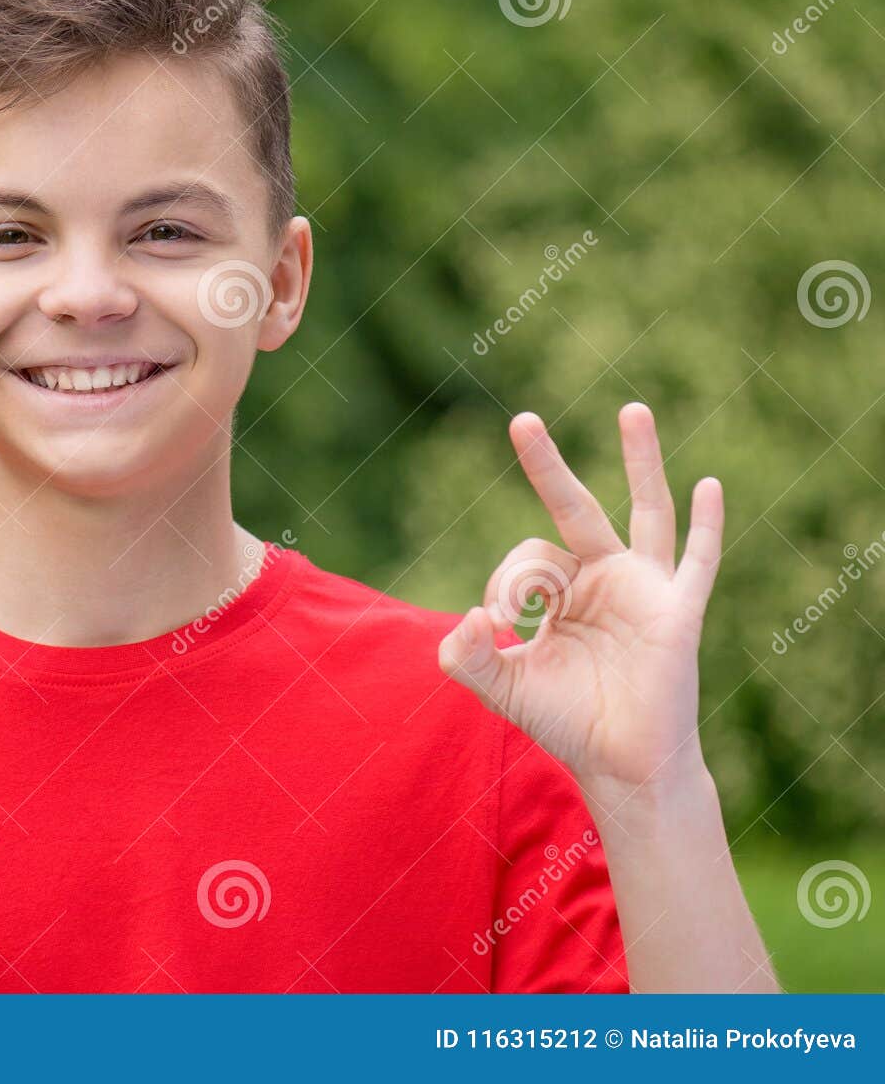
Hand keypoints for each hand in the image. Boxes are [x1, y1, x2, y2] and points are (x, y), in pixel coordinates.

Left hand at [438, 403, 722, 798]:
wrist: (620, 765)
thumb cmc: (566, 721)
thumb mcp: (500, 687)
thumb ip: (466, 655)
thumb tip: (470, 615)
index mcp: (561, 590)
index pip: (525, 557)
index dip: (507, 583)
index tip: (502, 621)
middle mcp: (603, 578)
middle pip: (574, 507)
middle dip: (547, 466)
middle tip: (521, 420)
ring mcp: (644, 590)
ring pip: (644, 511)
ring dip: (641, 461)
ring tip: (631, 410)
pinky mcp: (678, 613)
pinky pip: (697, 562)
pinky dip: (706, 525)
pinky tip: (709, 486)